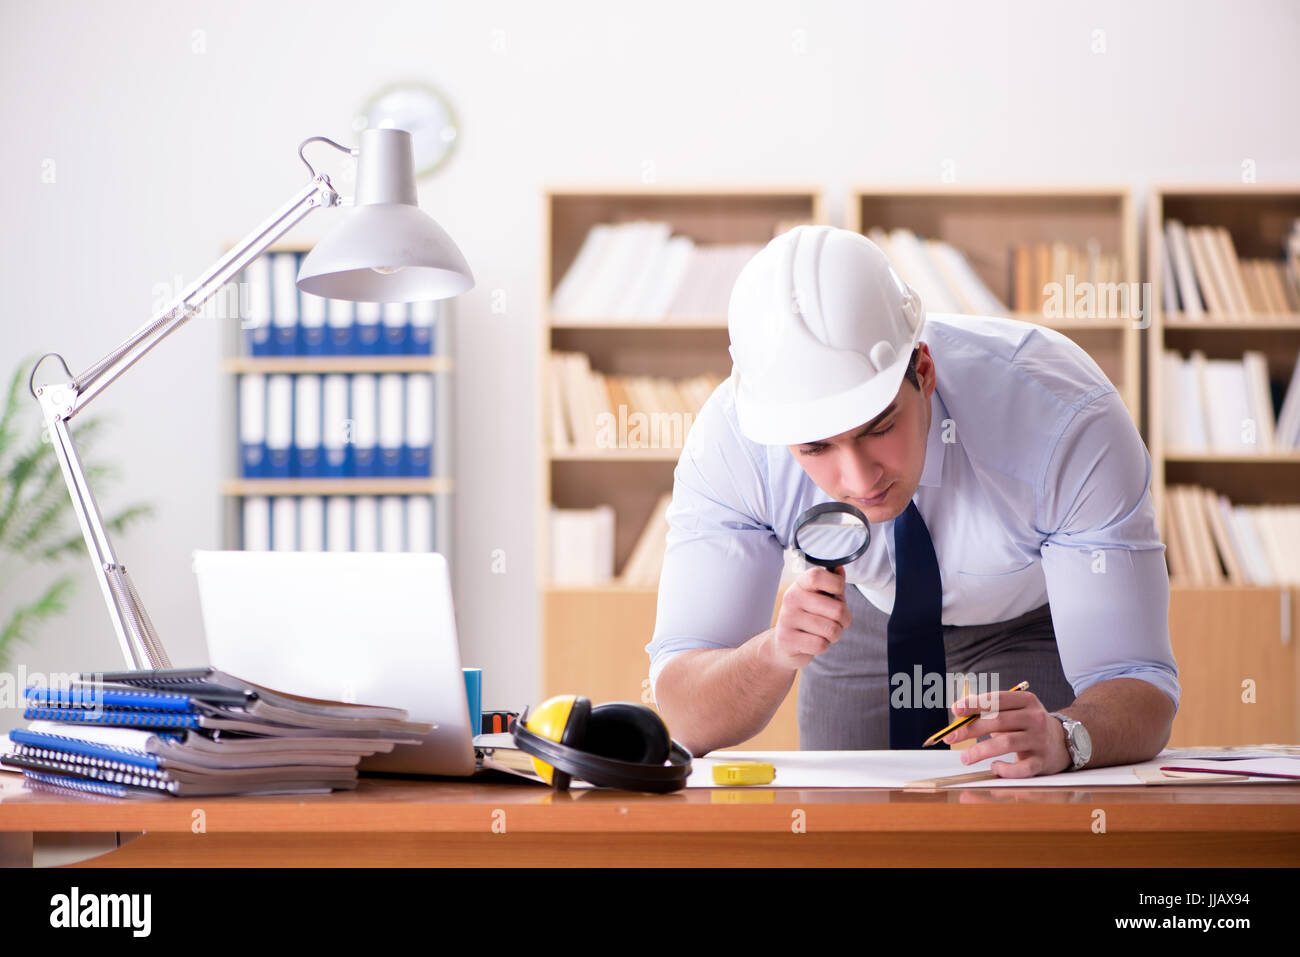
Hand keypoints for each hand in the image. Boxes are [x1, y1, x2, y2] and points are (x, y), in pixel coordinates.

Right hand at [768, 565, 852, 669]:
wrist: (784, 644)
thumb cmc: (808, 618)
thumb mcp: (821, 598)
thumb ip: (833, 585)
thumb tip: (840, 569)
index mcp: (800, 584)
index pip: (818, 576)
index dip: (836, 584)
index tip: (838, 592)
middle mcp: (791, 598)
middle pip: (837, 609)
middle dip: (845, 620)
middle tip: (838, 622)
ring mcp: (787, 619)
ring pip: (831, 629)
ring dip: (835, 634)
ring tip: (826, 632)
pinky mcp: (787, 639)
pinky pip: (821, 644)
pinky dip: (824, 646)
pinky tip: (814, 641)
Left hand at [942, 689, 1071, 776]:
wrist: (1064, 742)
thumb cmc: (1027, 725)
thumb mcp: (1014, 712)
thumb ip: (989, 711)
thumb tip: (958, 714)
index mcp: (1026, 701)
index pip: (998, 699)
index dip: (975, 703)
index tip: (955, 709)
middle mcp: (1035, 718)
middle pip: (998, 721)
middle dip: (970, 729)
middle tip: (950, 737)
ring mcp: (1040, 740)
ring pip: (1006, 744)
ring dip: (980, 751)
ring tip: (964, 758)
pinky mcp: (1043, 761)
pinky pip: (1021, 768)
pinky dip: (1005, 770)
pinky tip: (995, 767)